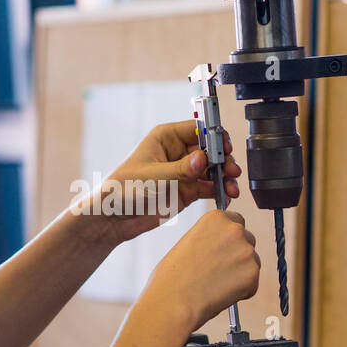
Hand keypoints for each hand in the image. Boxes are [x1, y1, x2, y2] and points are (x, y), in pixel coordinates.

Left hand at [76, 119, 241, 244]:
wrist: (113, 218)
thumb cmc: (122, 189)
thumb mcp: (152, 177)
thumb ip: (180, 169)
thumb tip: (202, 158)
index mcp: (166, 138)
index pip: (198, 128)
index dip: (214, 136)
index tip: (225, 147)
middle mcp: (178, 152)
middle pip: (210, 149)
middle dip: (223, 158)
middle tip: (231, 170)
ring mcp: (184, 171)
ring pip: (213, 168)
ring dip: (225, 176)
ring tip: (232, 186)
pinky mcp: (188, 190)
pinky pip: (210, 186)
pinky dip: (220, 190)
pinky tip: (226, 195)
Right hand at [147, 209, 259, 331]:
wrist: (174, 301)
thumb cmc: (173, 276)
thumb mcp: (189, 242)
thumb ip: (210, 238)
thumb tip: (222, 247)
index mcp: (217, 218)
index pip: (235, 221)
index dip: (229, 238)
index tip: (223, 248)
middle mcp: (235, 230)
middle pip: (247, 240)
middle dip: (237, 254)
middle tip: (220, 270)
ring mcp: (246, 252)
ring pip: (251, 262)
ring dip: (240, 272)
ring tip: (216, 284)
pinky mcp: (253, 274)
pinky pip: (252, 282)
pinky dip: (242, 290)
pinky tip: (222, 293)